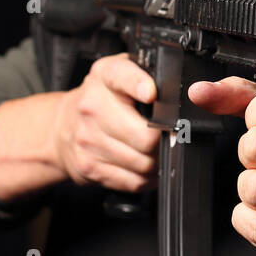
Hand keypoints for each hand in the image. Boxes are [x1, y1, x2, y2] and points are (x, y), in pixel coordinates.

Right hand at [51, 53, 162, 191]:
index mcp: (105, 75)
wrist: (63, 125)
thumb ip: (149, 76)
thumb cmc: (102, 99)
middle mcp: (92, 106)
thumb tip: (193, 92)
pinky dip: (146, 178)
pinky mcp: (89, 167)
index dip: (139, 85)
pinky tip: (142, 165)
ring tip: (155, 152)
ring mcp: (88, 139)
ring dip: (157, 162)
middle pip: (145, 136)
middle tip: (168, 138)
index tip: (151, 93)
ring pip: (143, 163)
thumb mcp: (122, 74)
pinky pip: (132, 181)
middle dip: (164, 141)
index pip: (122, 76)